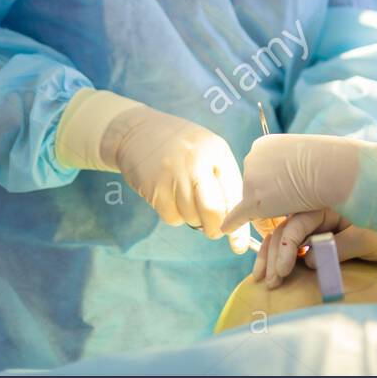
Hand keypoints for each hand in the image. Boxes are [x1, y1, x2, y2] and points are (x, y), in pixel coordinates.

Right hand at [56, 90, 250, 252]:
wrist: (138, 132)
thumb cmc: (181, 147)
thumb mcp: (208, 152)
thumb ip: (222, 180)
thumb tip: (235, 222)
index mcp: (217, 152)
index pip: (234, 194)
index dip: (238, 224)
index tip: (238, 245)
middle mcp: (198, 162)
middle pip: (213, 210)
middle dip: (214, 228)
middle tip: (212, 230)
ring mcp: (174, 174)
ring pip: (191, 217)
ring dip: (192, 219)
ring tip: (185, 200)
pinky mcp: (154, 187)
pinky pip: (171, 217)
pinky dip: (173, 216)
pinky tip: (169, 197)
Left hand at [221, 133, 376, 233]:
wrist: (330, 168)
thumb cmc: (327, 160)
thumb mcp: (304, 155)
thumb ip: (289, 165)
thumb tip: (286, 175)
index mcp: (263, 146)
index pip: (259, 172)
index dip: (270, 188)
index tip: (282, 195)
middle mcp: (252, 159)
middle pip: (252, 187)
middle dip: (265, 201)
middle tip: (282, 213)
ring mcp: (251, 179)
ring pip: (253, 203)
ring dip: (265, 214)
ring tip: (286, 218)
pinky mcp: (254, 201)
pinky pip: (239, 215)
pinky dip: (233, 222)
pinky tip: (226, 230)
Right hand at [251, 209, 376, 288]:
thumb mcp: (366, 239)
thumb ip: (337, 248)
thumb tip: (308, 261)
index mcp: (328, 203)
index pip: (297, 223)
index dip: (286, 247)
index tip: (282, 271)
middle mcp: (319, 211)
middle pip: (286, 230)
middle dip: (273, 255)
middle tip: (270, 281)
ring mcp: (319, 225)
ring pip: (286, 237)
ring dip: (272, 256)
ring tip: (263, 279)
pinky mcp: (320, 239)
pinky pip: (295, 245)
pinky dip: (282, 257)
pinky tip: (272, 269)